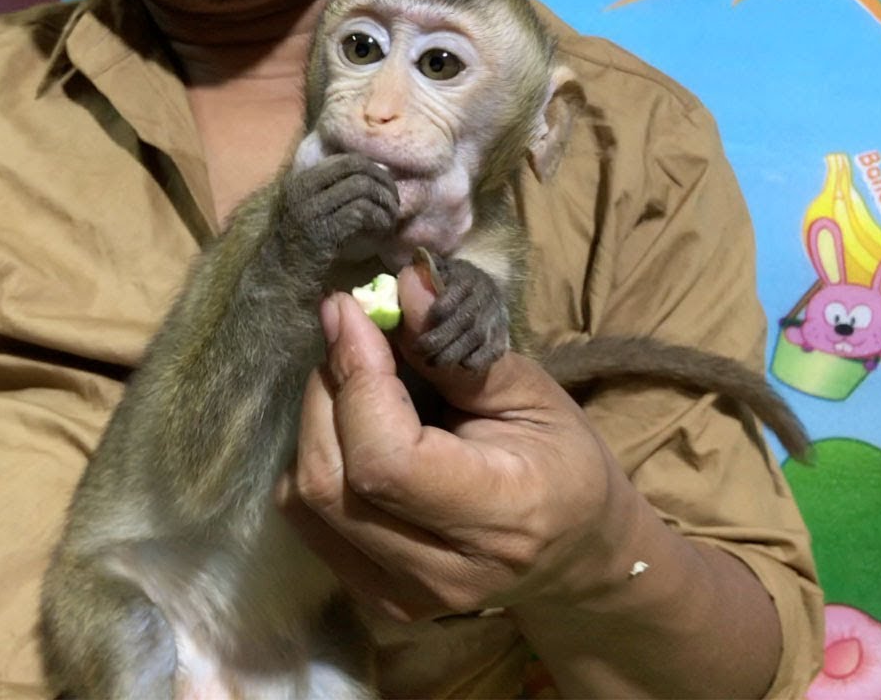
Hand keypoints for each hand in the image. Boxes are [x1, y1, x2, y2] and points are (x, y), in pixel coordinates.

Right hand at [274, 153, 398, 278]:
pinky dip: (379, 219)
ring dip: (384, 203)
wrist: (280, 281)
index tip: (385, 189)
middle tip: (393, 203)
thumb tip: (371, 178)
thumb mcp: (311, 210)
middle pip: (357, 167)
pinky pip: (361, 212)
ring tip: (389, 219)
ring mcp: (311, 208)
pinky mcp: (323, 230)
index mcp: (302, 179)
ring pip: (362, 187)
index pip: (347, 159)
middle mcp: (303, 187)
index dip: (373, 170)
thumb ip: (332, 192)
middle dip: (383, 182)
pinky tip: (382, 231)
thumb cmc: (301, 247)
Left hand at [275, 266, 633, 621]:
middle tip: (350, 335)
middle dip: (327, 390)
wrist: (575, 552)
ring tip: (354, 381)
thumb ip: (455, 347)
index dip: (356, 379)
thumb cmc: (561, 461)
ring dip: (315, 421)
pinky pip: (307, 517)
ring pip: (306, 499)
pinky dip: (316, 457)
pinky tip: (351, 430)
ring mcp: (400, 596)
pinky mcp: (370, 598)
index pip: (388, 459)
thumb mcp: (530, 393)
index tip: (351, 311)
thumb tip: (402, 283)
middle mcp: (442, 574)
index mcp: (501, 518)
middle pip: (332, 480)